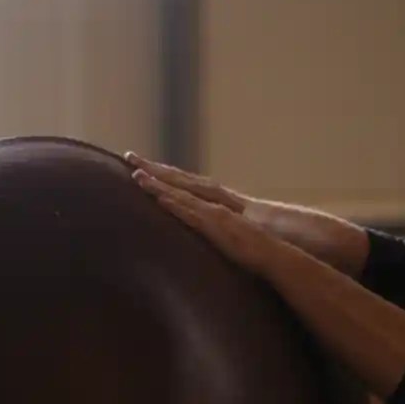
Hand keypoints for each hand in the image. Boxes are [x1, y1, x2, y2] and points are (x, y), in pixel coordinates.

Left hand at [126, 155, 278, 274]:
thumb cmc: (255, 243)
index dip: (163, 174)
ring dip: (158, 183)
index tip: (143, 166)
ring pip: (180, 193)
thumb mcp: (230, 231)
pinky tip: (159, 197)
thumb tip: (202, 226)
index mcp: (215, 202)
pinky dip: (174, 203)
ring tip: (136, 174)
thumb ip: (215, 225)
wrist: (275, 248)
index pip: (184, 183)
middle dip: (154, 169)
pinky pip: (190, 211)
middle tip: (129, 156)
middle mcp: (212, 201)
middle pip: (178, 180)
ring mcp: (213, 211)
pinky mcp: (215, 224)